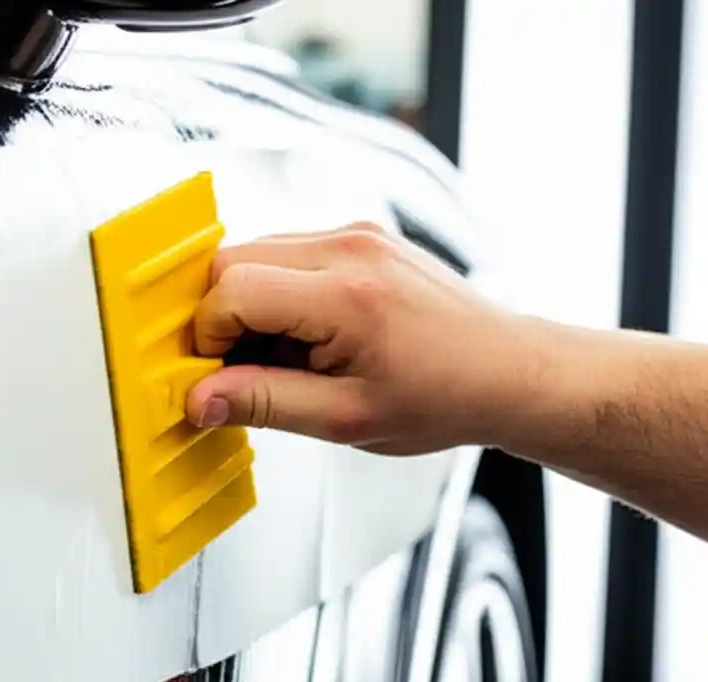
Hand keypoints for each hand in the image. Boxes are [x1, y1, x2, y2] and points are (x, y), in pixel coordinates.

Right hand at [184, 223, 552, 455]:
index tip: (221, 374)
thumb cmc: (445, 397)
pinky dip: (280, 291)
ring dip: (251, 304)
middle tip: (247, 368)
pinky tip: (308, 335)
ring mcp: (357, 235)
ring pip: (257, 251)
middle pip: (233, 259)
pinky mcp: (361, 236)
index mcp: (346, 295)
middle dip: (223, 317)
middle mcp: (350, 249)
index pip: (231, 288)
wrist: (507, 371)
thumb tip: (200, 399)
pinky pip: (290, 251)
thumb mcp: (344, 419)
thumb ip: (263, 403)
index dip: (209, 336)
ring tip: (288, 356)